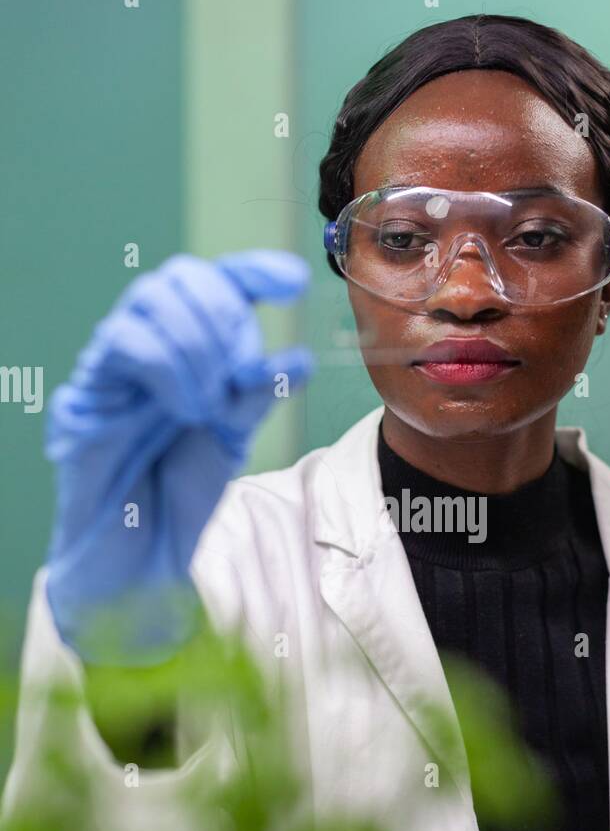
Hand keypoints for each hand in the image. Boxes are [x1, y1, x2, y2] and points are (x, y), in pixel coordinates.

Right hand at [44, 250, 313, 663]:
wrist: (142, 560)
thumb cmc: (179, 496)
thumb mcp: (234, 438)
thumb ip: (256, 393)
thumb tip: (301, 355)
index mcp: (189, 351)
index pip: (215, 284)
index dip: (252, 270)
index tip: (292, 282)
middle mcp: (148, 347)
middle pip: (179, 276)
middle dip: (223, 312)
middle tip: (238, 370)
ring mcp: (114, 366)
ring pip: (148, 298)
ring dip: (197, 343)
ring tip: (212, 401)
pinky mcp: (87, 391)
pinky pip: (123, 342)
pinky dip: (167, 366)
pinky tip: (187, 408)